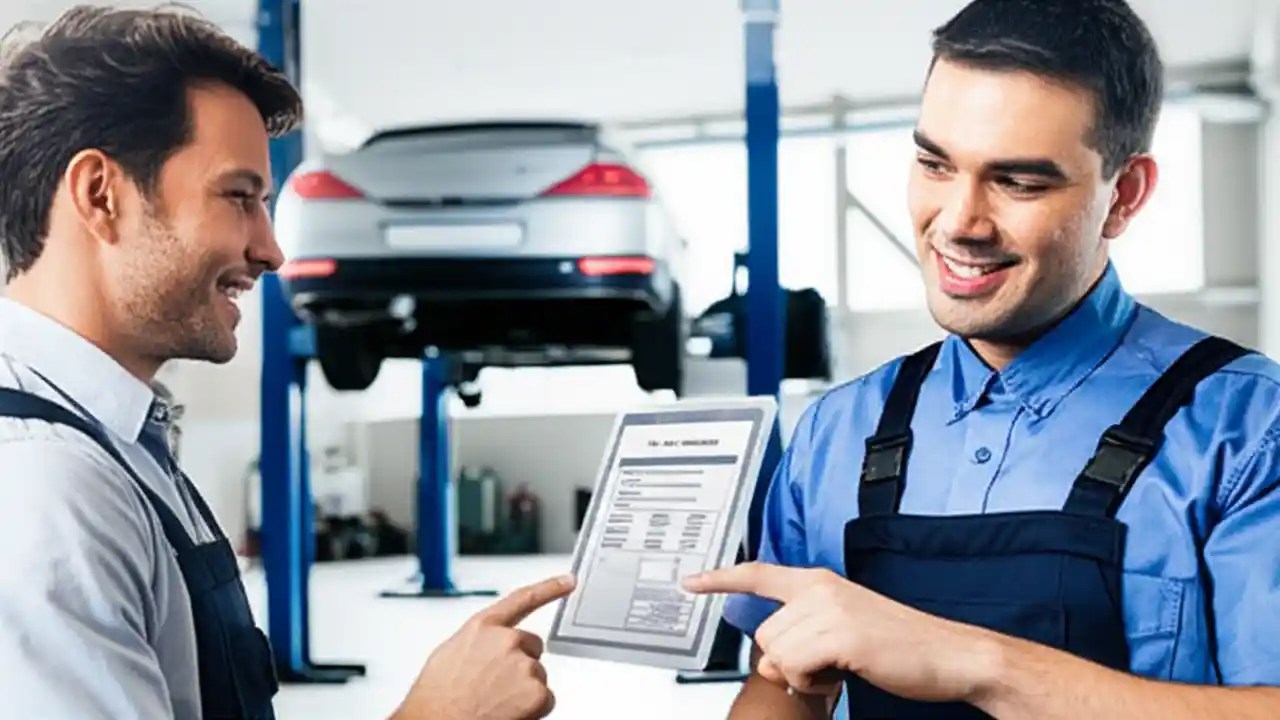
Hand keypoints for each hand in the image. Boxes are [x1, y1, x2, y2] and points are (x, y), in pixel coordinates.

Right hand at [392, 574, 575, 719]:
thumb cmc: (437, 698)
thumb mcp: (450, 655)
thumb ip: (478, 643)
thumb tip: (487, 650)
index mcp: (483, 627)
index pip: (522, 599)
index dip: (549, 588)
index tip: (569, 581)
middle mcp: (507, 640)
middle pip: (531, 648)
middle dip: (520, 665)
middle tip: (496, 687)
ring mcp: (524, 665)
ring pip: (536, 677)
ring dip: (522, 691)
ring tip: (493, 703)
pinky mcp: (537, 692)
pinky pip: (545, 700)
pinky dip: (532, 710)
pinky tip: (507, 713)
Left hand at [683, 563, 994, 702]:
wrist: (949, 654)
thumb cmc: (900, 645)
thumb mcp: (844, 630)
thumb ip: (803, 634)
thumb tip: (766, 660)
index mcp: (820, 582)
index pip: (759, 573)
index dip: (720, 578)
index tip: (690, 581)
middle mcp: (820, 588)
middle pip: (764, 635)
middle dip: (788, 660)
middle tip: (829, 663)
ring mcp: (830, 609)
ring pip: (776, 653)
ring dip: (803, 674)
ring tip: (840, 666)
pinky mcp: (841, 635)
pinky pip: (796, 667)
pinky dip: (813, 682)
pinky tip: (842, 673)